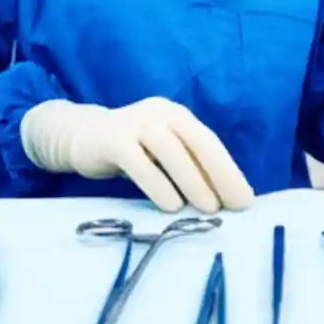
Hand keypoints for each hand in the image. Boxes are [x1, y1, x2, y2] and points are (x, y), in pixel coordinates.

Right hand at [19, 97, 253, 212]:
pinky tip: (171, 205)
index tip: (245, 200)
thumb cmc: (130, 151)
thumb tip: (222, 198)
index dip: (229, 170)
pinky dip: (157, 184)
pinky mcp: (112, 139)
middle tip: (234, 206)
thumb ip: (186, 167)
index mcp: (177, 116)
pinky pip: (139, 162)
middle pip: (198, 142)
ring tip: (208, 209)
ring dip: (193, 181)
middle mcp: (160, 114)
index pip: (209, 142)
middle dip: (220, 174)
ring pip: (171, 150)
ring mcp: (135, 123)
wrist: (79, 136)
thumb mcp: (161, 154)